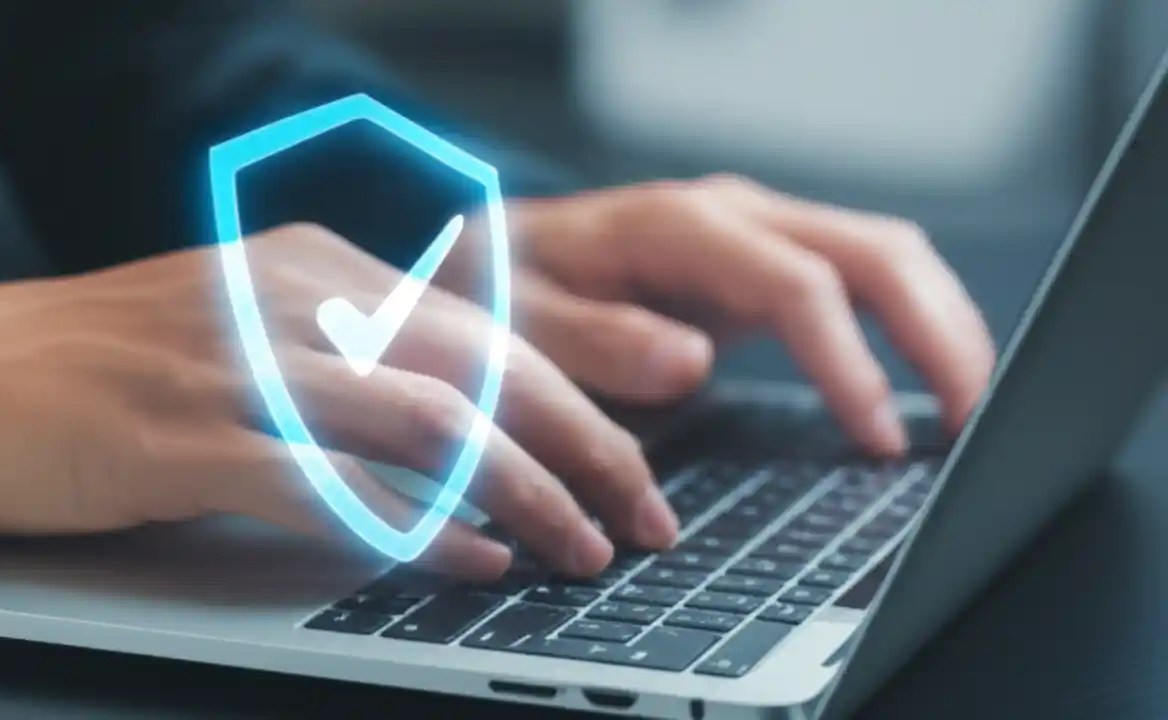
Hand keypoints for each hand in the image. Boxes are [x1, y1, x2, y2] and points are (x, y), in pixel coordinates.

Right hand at [0, 223, 678, 581]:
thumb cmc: (125, 367)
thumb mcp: (262, 337)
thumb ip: (361, 368)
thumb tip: (476, 440)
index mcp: (324, 269)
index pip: (488, 334)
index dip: (576, 408)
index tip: (633, 474)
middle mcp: (296, 300)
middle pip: (481, 370)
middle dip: (582, 448)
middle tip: (642, 519)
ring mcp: (243, 363)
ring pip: (425, 419)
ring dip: (521, 489)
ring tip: (580, 549)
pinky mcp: (188, 434)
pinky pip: (330, 481)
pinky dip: (414, 525)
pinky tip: (473, 560)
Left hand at [442, 175, 994, 454]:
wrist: (491, 255)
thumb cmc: (503, 291)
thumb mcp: (519, 322)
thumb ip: (595, 340)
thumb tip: (691, 359)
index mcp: (679, 226)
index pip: (799, 286)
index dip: (851, 364)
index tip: (880, 438)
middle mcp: (732, 215)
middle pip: (873, 252)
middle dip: (937, 334)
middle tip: (974, 422)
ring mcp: (756, 232)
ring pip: (886, 254)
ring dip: (941, 324)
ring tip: (971, 407)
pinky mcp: (764, 260)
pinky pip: (862, 277)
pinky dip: (909, 324)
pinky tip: (926, 376)